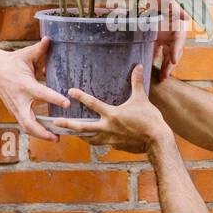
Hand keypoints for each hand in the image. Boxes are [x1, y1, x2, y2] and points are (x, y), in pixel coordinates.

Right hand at [0, 36, 70, 141]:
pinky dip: (35, 130)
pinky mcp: (13, 111)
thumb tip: (49, 39)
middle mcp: (19, 99)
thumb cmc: (11, 61)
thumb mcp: (25, 54)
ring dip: (40, 135)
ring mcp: (14, 107)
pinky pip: (24, 124)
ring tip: (55, 138)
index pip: (41, 94)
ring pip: (26, 127)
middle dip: (44, 132)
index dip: (54, 99)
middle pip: (29, 122)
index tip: (67, 104)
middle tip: (58, 136)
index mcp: (25, 85)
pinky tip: (47, 133)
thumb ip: (39, 49)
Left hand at [52, 63, 170, 151]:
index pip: (92, 104)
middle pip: (82, 127)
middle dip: (67, 124)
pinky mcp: (115, 146)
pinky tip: (95, 139)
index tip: (70, 91)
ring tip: (71, 134)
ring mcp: (110, 139)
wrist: (157, 141)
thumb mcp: (142, 99)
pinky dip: (97, 141)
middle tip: (55, 122)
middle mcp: (107, 128)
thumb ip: (136, 83)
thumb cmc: (150, 119)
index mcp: (112, 114)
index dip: (80, 96)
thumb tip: (138, 66)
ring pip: (90, 139)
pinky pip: (103, 144)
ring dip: (80, 136)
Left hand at [150, 0, 187, 80]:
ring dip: (163, 66)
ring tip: (161, 78)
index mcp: (179, 26)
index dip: (177, 51)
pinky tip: (149, 67)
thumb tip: (186, 17)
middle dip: (170, 65)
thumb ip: (177, 9)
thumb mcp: (170, 0)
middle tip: (165, 76)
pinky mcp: (156, 37)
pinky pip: (155, 50)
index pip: (179, 41)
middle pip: (173, 52)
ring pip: (165, 54)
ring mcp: (165, 36)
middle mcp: (173, 34)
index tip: (173, 61)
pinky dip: (153, 58)